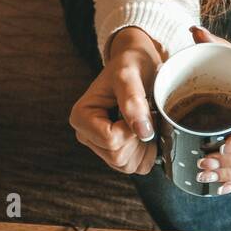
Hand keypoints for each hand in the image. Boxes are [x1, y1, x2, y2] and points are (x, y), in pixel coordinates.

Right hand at [69, 26, 160, 174]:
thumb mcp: (130, 74)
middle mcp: (86, 135)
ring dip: (144, 145)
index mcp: (81, 117)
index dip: (131, 128)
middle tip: (144, 111)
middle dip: (138, 137)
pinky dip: (148, 152)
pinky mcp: (117, 153)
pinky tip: (146, 130)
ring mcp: (101, 147)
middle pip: (118, 156)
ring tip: (144, 119)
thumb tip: (143, 132)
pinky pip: (136, 167)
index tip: (138, 108)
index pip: (110, 140)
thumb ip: (133, 101)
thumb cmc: (131, 64)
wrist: (138, 63)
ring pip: (127, 165)